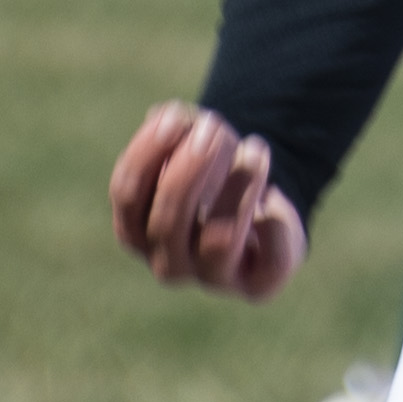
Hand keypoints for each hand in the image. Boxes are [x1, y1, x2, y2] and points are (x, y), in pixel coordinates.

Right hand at [108, 101, 306, 302]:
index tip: (175, 117)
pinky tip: (273, 198)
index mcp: (138, 232)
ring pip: (219, 243)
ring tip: (256, 147)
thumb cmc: (214, 177)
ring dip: (237, 187)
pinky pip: (270, 263)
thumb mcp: (193, 146)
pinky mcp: (259, 285)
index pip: (128, 196)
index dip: (147, 153)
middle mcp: (168, 263)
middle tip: (215, 127)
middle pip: (167, 222)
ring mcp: (213, 279)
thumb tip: (167, 116)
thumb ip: (176, 129)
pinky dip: (274, 226)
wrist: (259, 216)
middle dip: (192, 167)